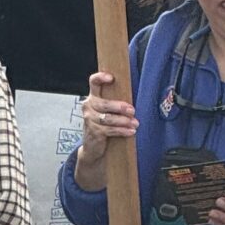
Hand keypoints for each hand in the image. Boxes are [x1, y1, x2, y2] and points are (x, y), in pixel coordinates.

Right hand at [74, 71, 137, 187]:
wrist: (91, 147)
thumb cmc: (102, 124)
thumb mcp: (105, 111)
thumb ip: (113, 102)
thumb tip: (134, 97)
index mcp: (92, 97)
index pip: (93, 82)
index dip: (100, 77)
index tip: (112, 78)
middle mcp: (88, 106)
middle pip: (104, 104)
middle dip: (120, 107)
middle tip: (133, 111)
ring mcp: (89, 119)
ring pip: (108, 118)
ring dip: (124, 121)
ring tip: (135, 123)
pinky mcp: (94, 132)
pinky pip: (110, 130)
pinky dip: (122, 131)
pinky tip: (131, 131)